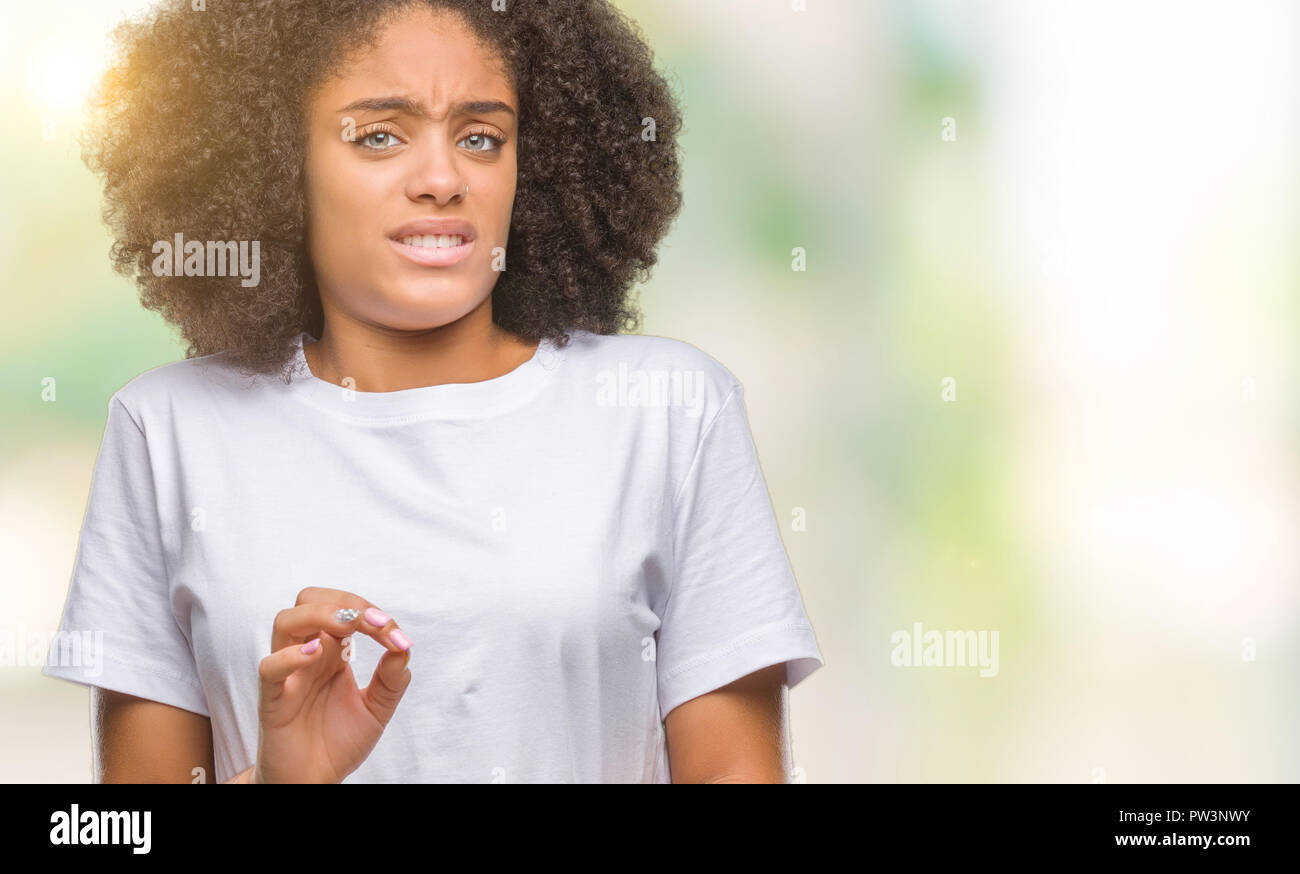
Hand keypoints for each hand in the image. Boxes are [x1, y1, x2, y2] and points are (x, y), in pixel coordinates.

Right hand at [252, 587, 412, 782]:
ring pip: (286, 621)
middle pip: (310, 600)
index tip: (398, 638)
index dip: (373, 614)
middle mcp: (309, 655)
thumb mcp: (377, 709)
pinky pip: (270, 668)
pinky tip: (317, 654)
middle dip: (345, 601)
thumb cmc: (338, 742)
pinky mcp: (273, 700)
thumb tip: (404, 648)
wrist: (314, 781)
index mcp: (334, 652)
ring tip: (348, 625)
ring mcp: (289, 674)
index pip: (346, 610)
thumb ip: (392, 680)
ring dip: (319, 614)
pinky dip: (291, 656)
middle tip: (374, 622)